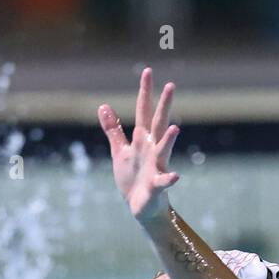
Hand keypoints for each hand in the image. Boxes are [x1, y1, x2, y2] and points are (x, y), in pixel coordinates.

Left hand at [98, 68, 180, 223]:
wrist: (141, 207)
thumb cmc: (132, 178)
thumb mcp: (120, 151)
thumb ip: (113, 129)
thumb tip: (103, 106)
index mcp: (142, 140)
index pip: (143, 111)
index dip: (145, 92)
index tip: (148, 71)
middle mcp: (152, 149)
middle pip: (158, 124)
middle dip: (163, 106)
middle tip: (171, 86)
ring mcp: (156, 166)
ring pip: (163, 150)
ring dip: (168, 140)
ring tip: (173, 128)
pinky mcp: (156, 185)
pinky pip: (164, 181)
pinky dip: (169, 179)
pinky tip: (175, 176)